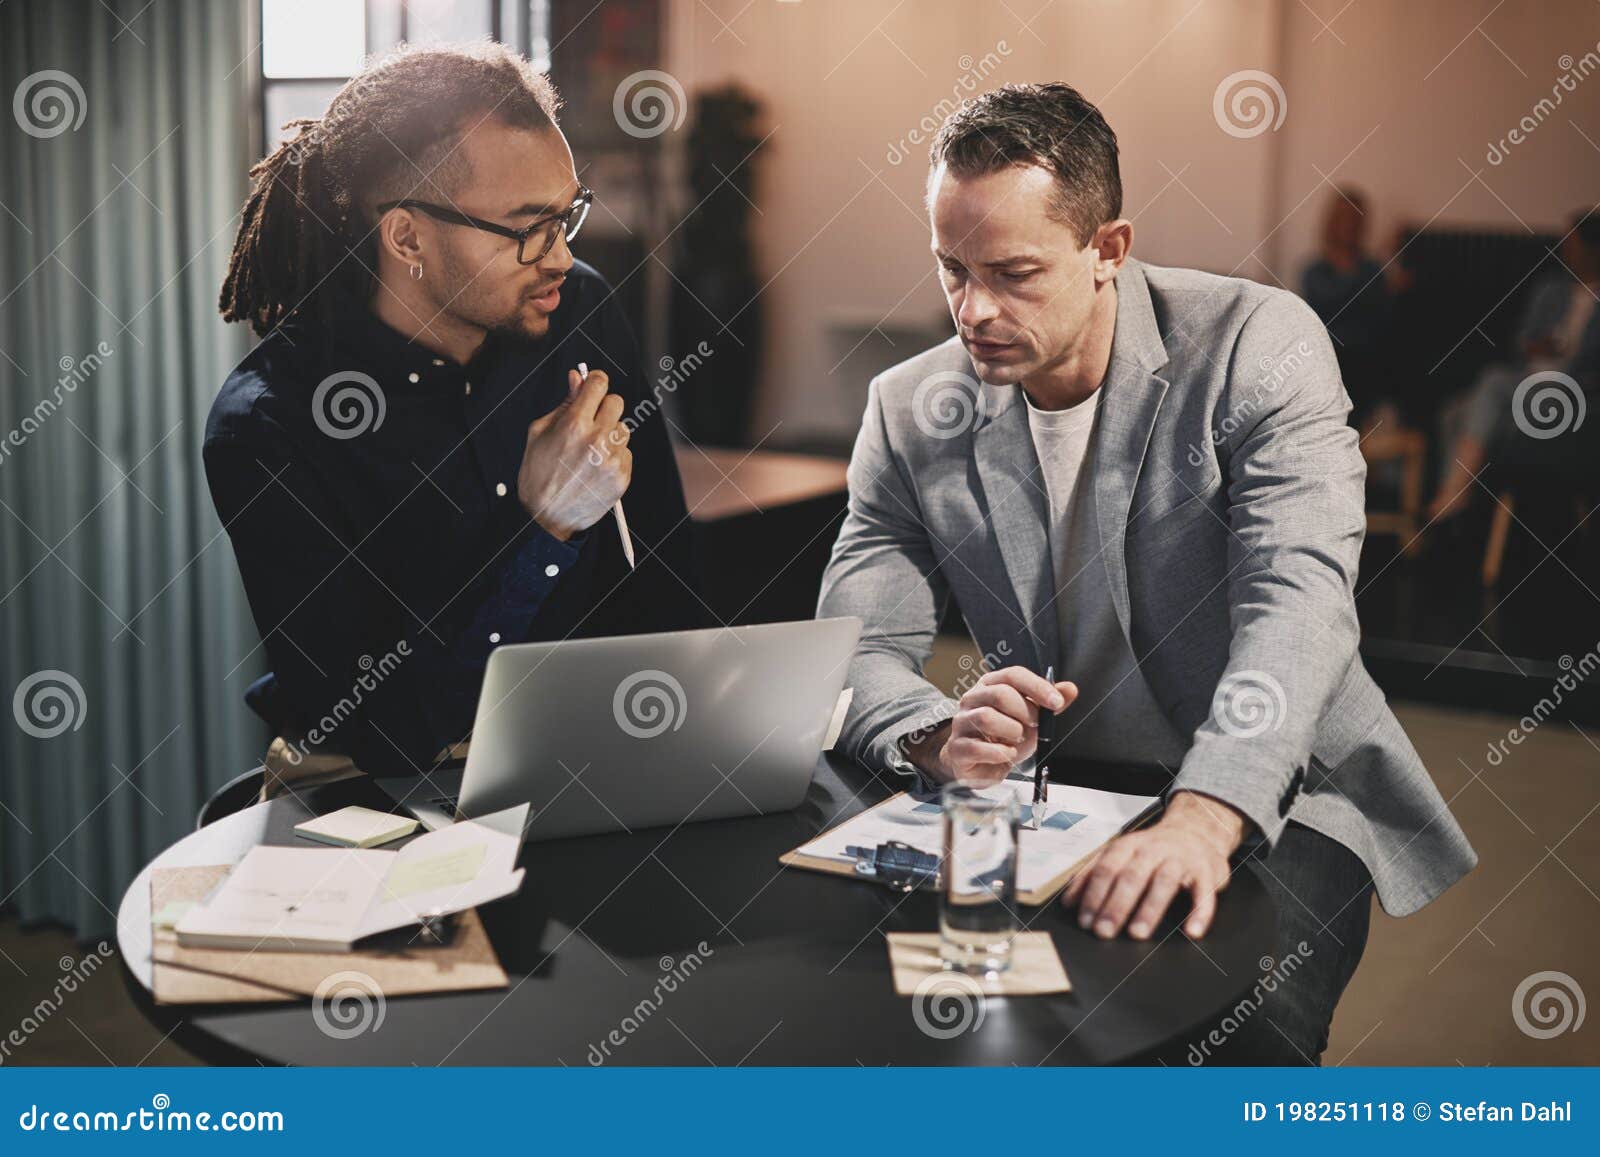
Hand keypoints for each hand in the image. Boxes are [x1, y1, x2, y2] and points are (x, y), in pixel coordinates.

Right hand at [517, 367, 631, 539]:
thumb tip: (577, 377)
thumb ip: (564, 403)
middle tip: (589, 420)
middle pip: (615, 402)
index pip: (599, 384)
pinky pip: (626, 452)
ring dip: (609, 433)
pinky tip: (595, 466)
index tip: (593, 385)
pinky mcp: (622, 476)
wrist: (546, 517)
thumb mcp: (540, 432)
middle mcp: (597, 440)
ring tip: (590, 450)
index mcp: (574, 424)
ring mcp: (612, 459)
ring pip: (623, 428)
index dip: (595, 381)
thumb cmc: (538, 473)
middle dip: (602, 406)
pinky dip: (614, 456)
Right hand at [921, 666, 1077, 785]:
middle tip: (1034, 725)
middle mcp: (973, 699)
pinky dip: (1000, 753)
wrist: (979, 764)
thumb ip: (1049, 704)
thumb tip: (1070, 689)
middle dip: (1025, 712)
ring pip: (987, 718)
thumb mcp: (1031, 719)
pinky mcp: (957, 748)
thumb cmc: (1003, 736)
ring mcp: (962, 723)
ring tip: (1017, 741)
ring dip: (1011, 732)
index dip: (1037, 687)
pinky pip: (978, 748)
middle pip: (1000, 694)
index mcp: (991, 685)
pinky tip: (1006, 754)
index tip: (1057, 702)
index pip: (1013, 675)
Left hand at [1061, 791, 1246, 939]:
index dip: (1093, 894)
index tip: (1084, 920)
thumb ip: (1093, 875)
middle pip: (1132, 876)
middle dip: (1115, 905)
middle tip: (1104, 931)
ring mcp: (1181, 859)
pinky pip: (1204, 893)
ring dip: (1149, 909)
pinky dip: (1199, 913)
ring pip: (1164, 882)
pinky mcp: (1206, 872)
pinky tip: (1191, 932)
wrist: (1196, 831)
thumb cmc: (1152, 850)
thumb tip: (1069, 902)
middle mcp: (1153, 849)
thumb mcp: (1120, 854)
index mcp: (1128, 846)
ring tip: (1137, 933)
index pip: (1106, 869)